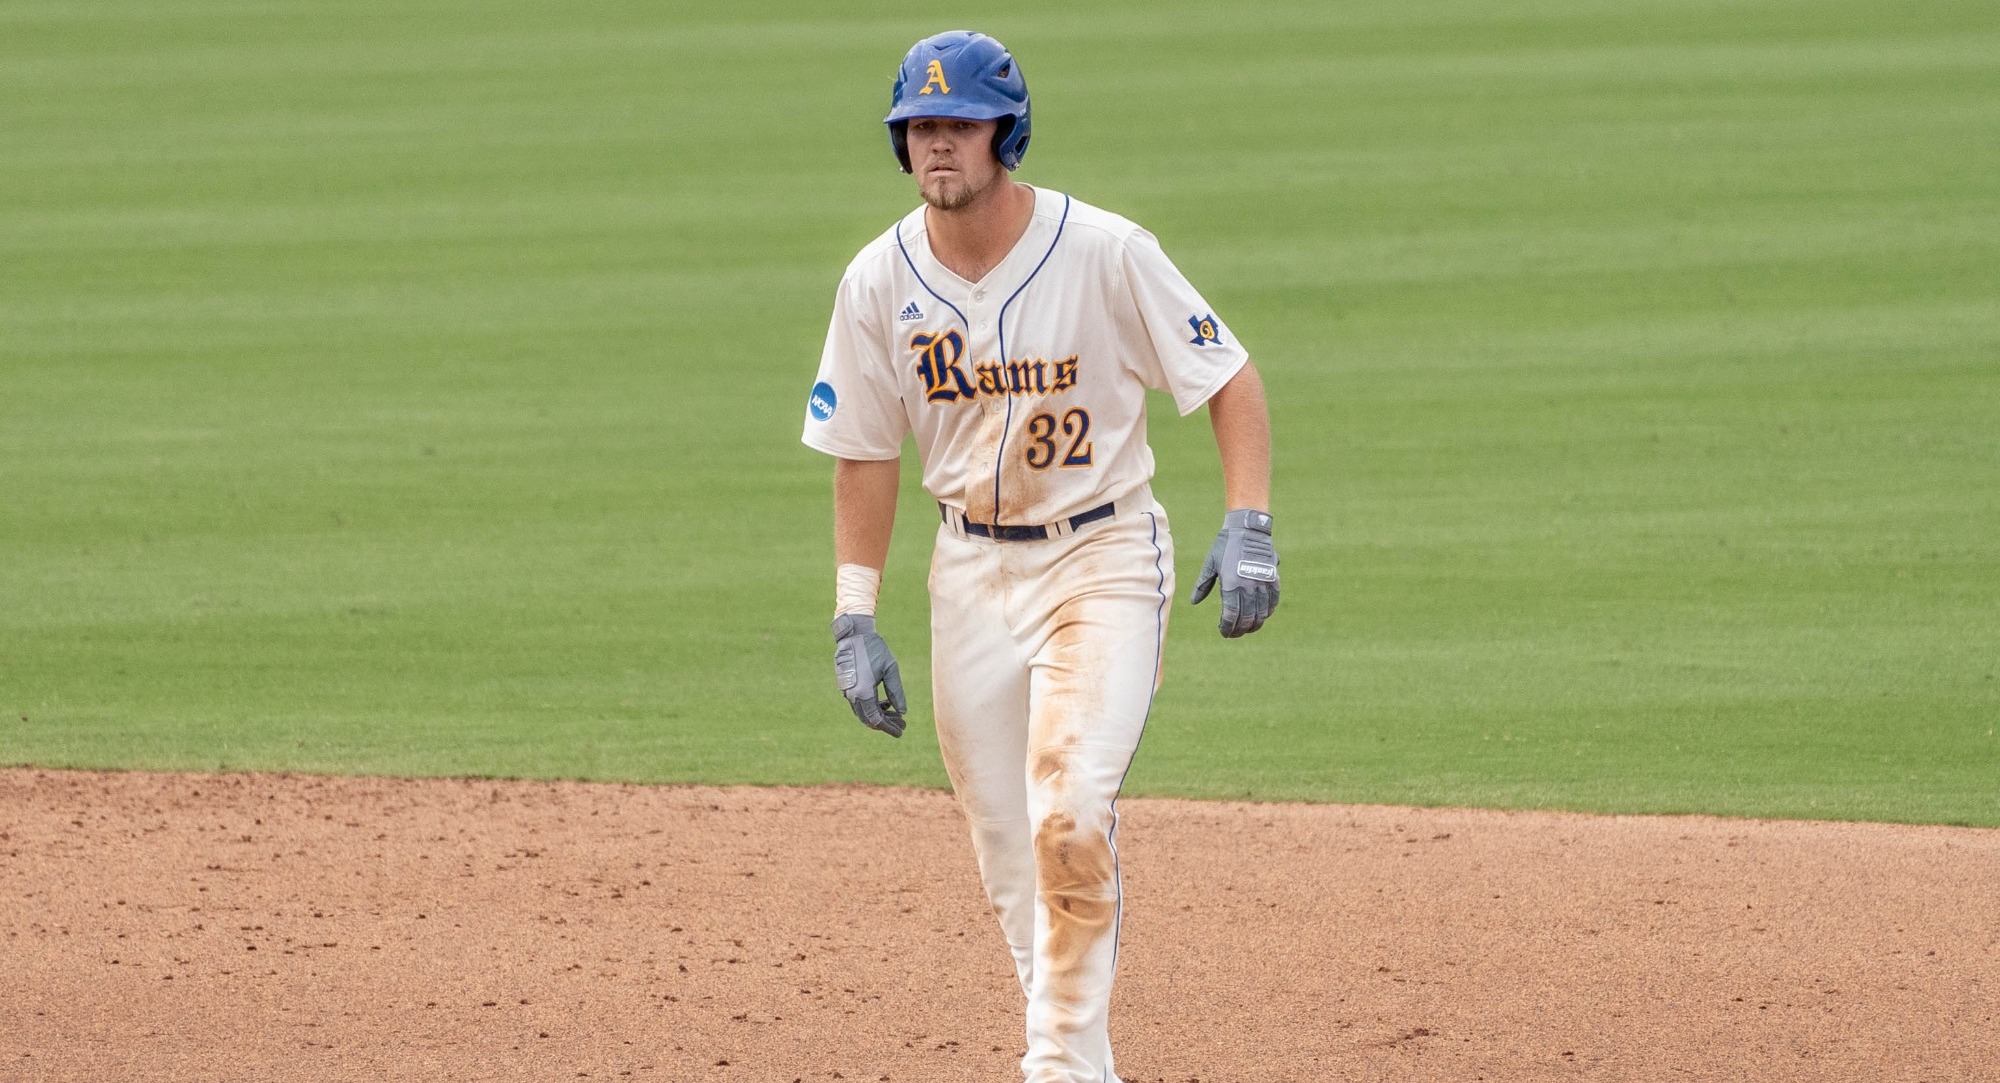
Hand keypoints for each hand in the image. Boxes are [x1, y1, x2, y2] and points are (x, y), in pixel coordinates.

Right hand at [831, 613, 906, 736]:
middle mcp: (852, 695)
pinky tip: (885, 702)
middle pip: (869, 719)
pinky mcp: (845, 685)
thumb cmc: (874, 649)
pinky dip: (871, 706)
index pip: (876, 720)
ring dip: (878, 715)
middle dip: (886, 723)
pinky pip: (858, 703)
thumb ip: (896, 692)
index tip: (901, 731)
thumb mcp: (891, 670)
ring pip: (863, 712)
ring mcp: (846, 691)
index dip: (889, 728)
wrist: (854, 634)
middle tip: (902, 724)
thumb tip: (902, 712)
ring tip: (896, 714)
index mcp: (863, 693)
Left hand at [1189, 509, 1279, 637]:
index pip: (1230, 615)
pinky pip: (1273, 601)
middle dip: (1239, 630)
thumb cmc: (1225, 545)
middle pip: (1247, 618)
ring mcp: (1263, 583)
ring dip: (1254, 624)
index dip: (1227, 627)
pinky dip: (1267, 612)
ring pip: (1261, 613)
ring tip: (1247, 628)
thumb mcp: (1210, 564)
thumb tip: (1194, 602)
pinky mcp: (1273, 578)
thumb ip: (1203, 584)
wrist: (1247, 528)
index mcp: (1230, 584)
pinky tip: (1261, 616)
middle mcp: (1248, 586)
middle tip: (1234, 633)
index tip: (1224, 632)